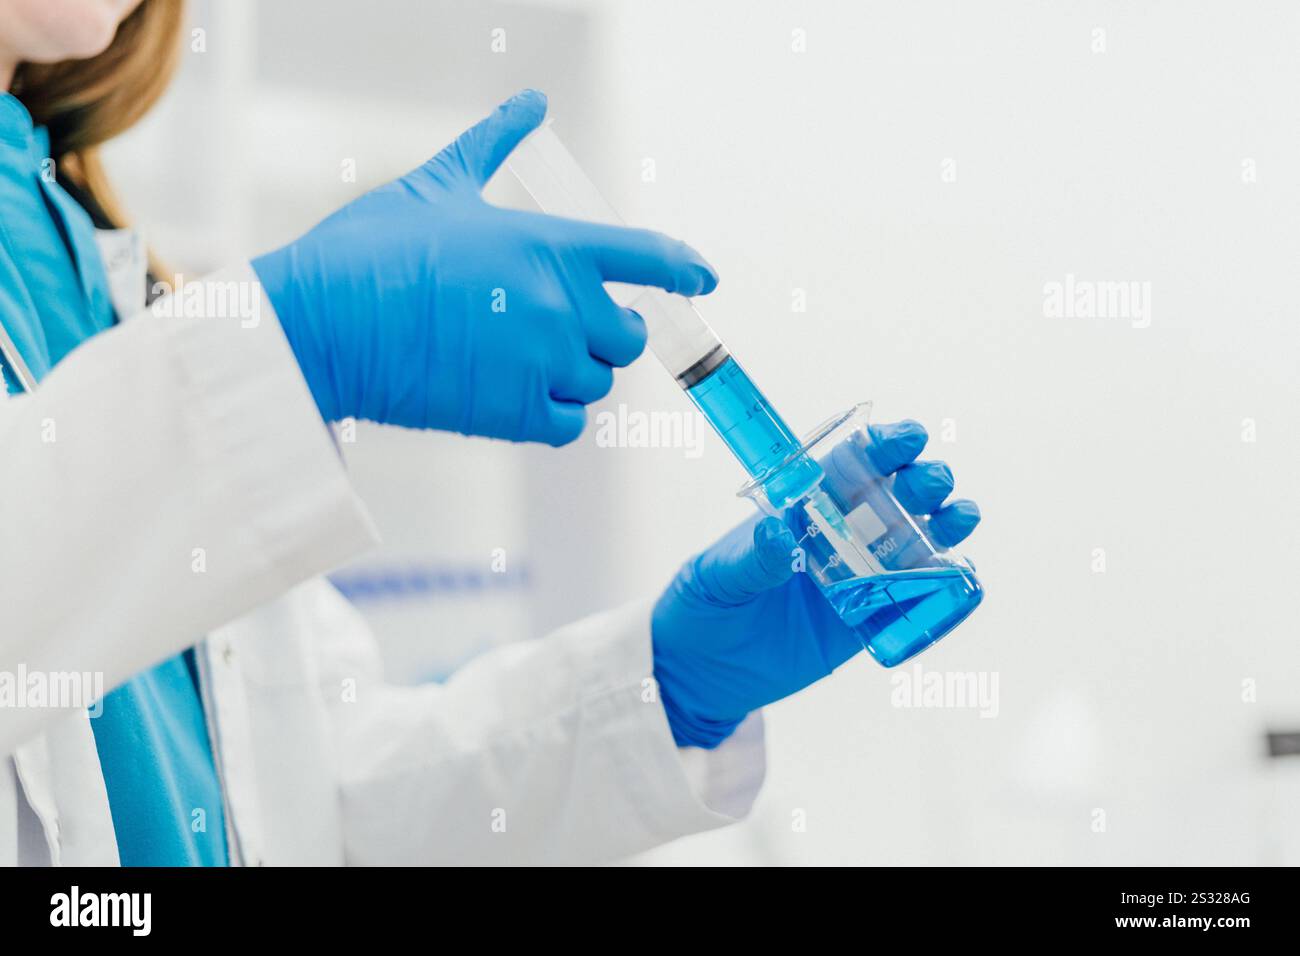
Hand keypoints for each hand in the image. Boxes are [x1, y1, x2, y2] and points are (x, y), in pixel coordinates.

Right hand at [252, 89, 716, 444]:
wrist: (326, 323)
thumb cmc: (375, 249)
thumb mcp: (441, 183)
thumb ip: (496, 141)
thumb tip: (530, 98)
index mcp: (553, 245)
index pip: (649, 256)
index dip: (684, 268)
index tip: (705, 280)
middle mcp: (564, 305)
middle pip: (627, 335)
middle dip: (604, 333)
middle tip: (558, 327)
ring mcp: (545, 363)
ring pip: (597, 382)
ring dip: (571, 374)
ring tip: (513, 357)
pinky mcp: (518, 414)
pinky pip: (569, 424)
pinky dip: (552, 414)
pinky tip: (511, 393)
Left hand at [651, 420, 981, 747]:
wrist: (703, 672)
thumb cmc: (703, 606)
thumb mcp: (720, 578)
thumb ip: (752, 559)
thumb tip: (779, 533)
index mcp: (805, 504)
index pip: (852, 462)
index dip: (885, 444)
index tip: (907, 438)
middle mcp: (841, 530)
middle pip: (897, 491)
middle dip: (923, 479)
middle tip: (929, 484)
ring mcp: (861, 572)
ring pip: (920, 535)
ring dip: (948, 520)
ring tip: (958, 518)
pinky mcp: (871, 618)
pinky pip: (920, 595)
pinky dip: (949, 580)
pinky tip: (963, 573)